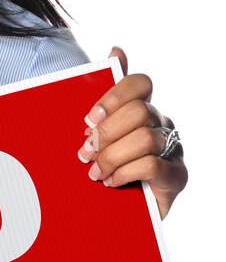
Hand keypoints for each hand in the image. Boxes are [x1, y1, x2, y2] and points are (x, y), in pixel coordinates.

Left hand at [77, 46, 186, 221]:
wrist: (114, 212)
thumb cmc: (104, 167)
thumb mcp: (96, 133)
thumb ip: (104, 98)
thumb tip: (117, 49)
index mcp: (143, 108)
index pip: (140, 83)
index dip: (114, 96)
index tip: (88, 119)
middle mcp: (162, 124)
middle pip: (139, 111)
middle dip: (106, 133)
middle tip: (85, 153)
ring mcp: (173, 149)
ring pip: (144, 138)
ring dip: (112, 157)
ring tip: (94, 173)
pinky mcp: (177, 176)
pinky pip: (152, 165)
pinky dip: (125, 173)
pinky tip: (111, 182)